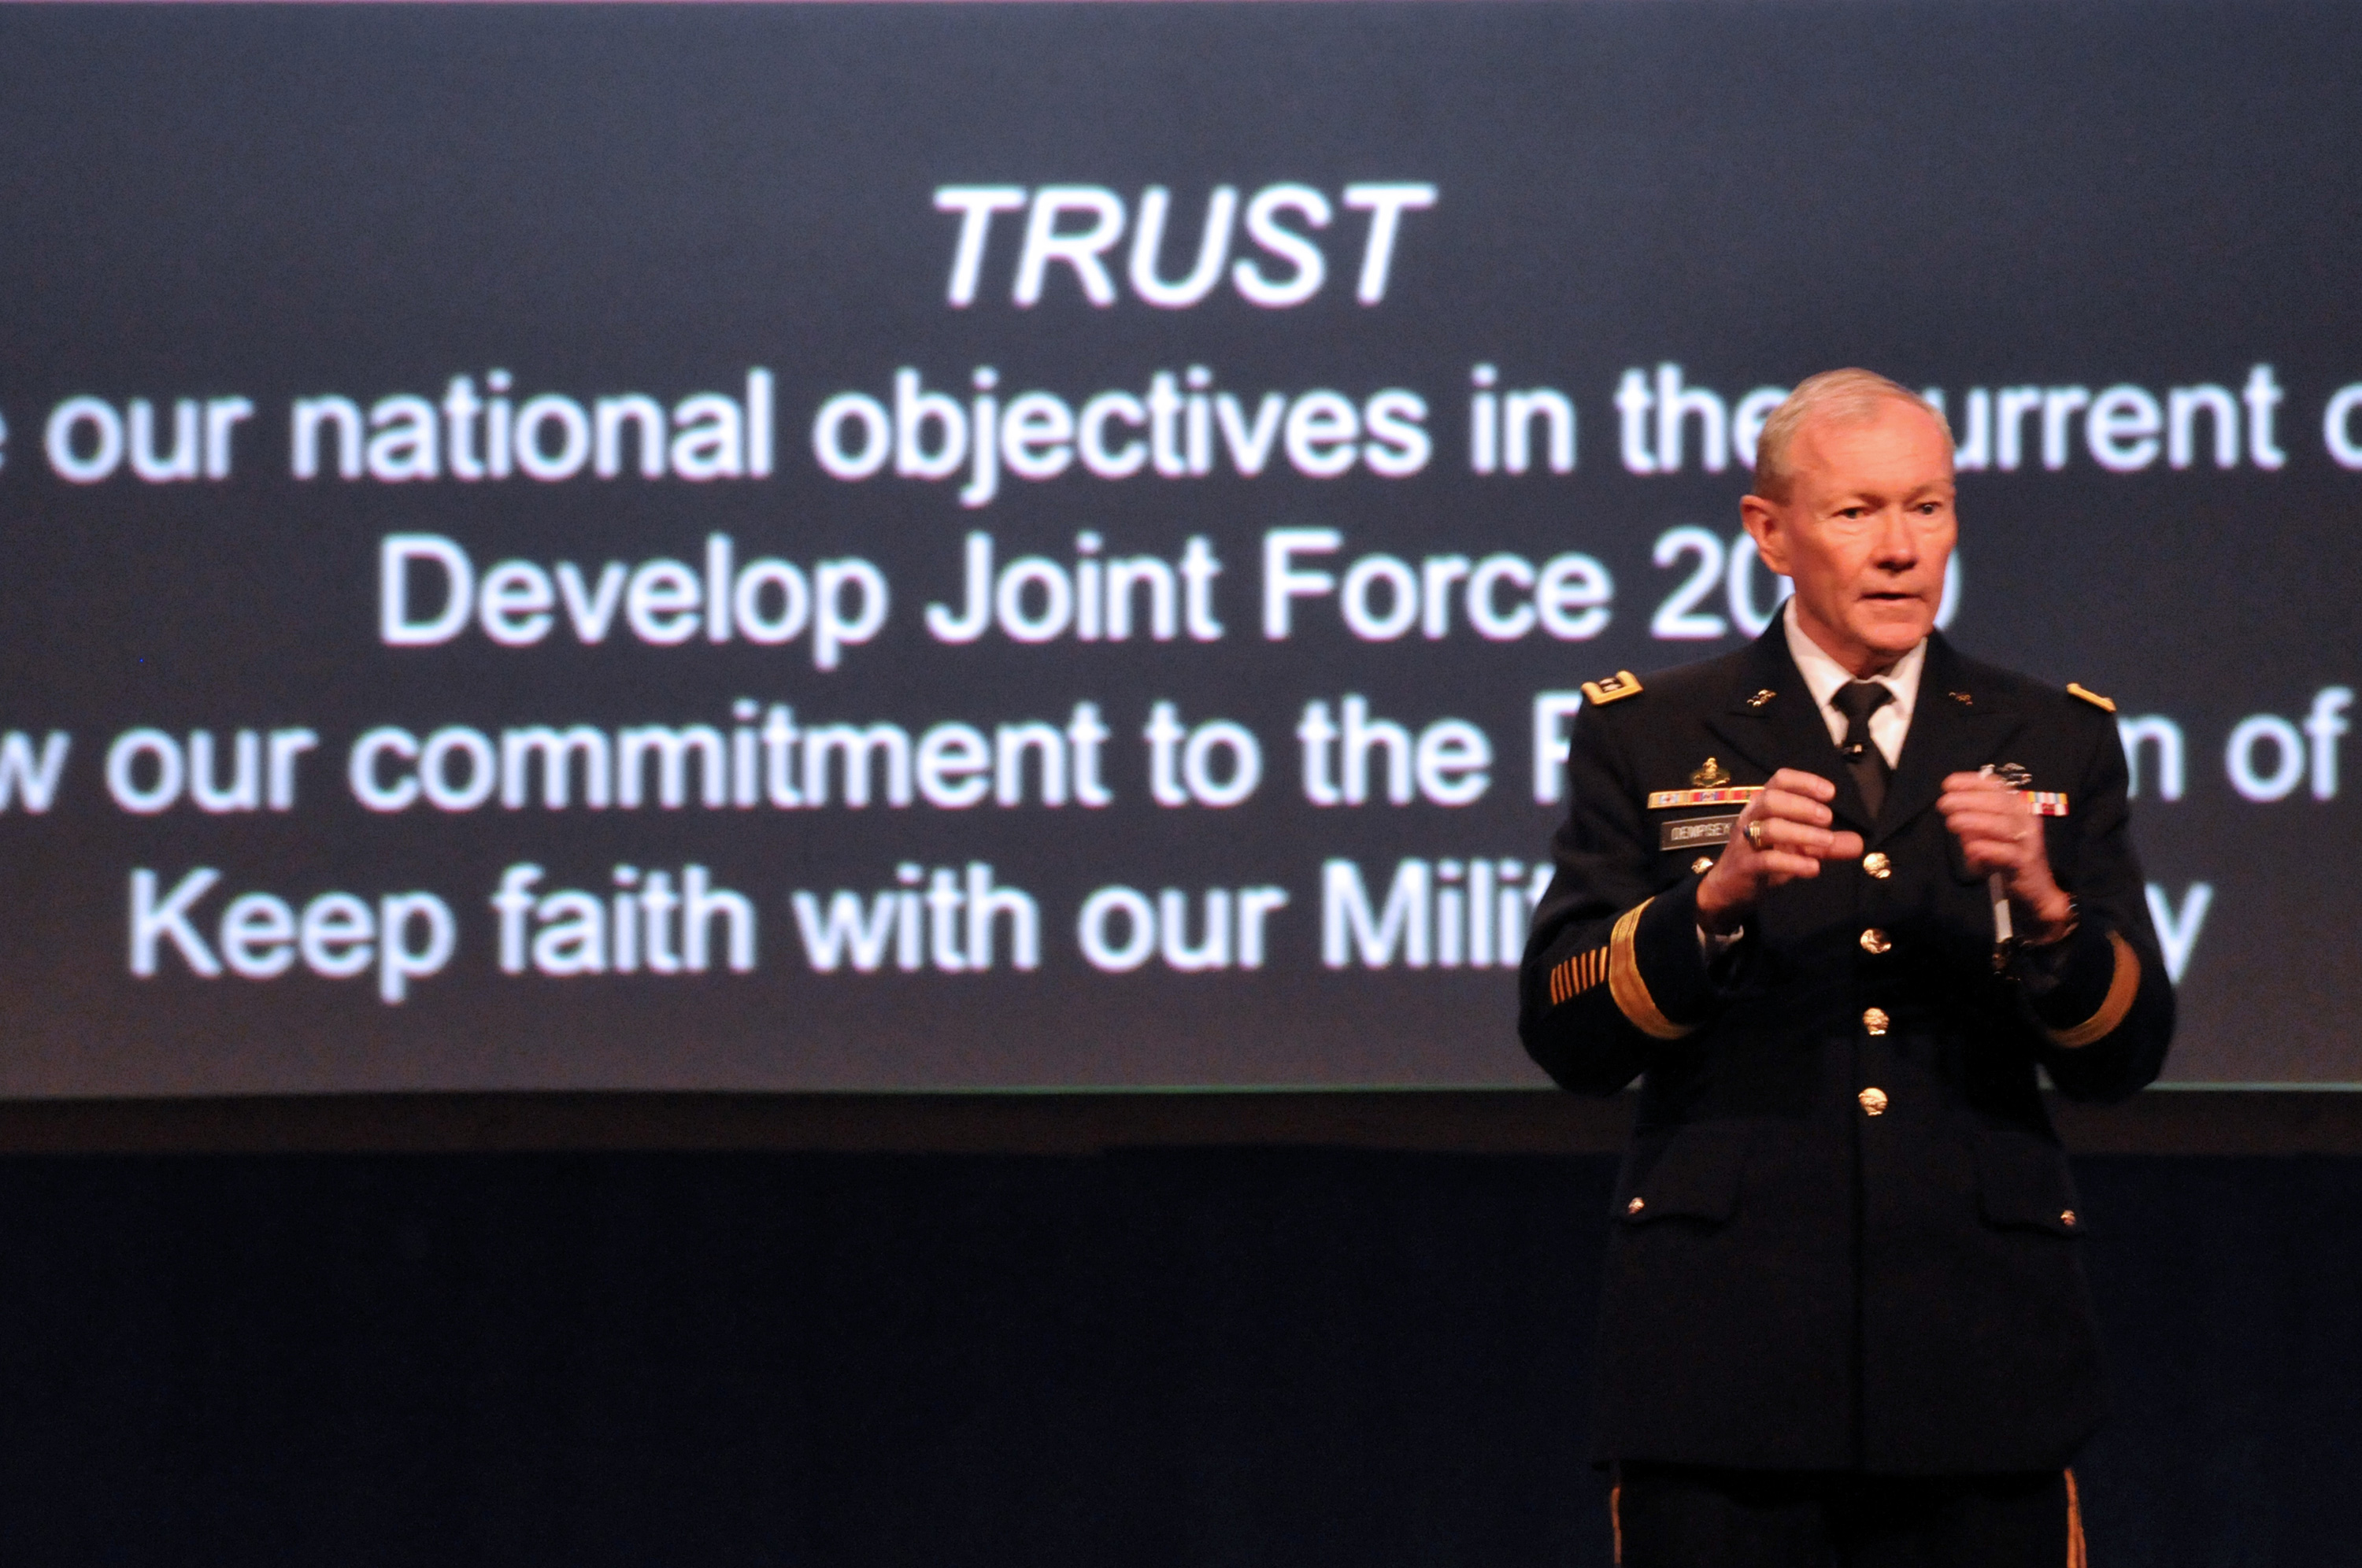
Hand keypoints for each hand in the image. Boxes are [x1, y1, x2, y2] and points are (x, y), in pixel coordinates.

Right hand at [1696, 770, 1864, 935]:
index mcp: (1763, 807)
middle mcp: (1751, 819)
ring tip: (1827, 843)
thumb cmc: (1764, 859)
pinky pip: (1767, 860)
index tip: (1830, 793)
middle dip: (1802, 806)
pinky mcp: (1745, 867)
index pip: (1779, 781)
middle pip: (1771, 799)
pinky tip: (1813, 868)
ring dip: (1802, 833)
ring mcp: (1745, 843)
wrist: (1729, 889)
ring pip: (1770, 828)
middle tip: (1828, 819)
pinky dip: (1793, 862)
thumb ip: (1828, 845)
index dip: (1805, 782)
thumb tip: (1859, 843)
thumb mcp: (1799, 849)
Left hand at [1939, 771, 2073, 939]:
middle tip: (1943, 804)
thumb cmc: (2007, 856)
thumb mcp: (1989, 835)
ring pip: (2003, 826)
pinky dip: (1986, 850)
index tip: (1947, 784)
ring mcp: (2029, 841)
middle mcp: (2027, 819)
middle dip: (1968, 801)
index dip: (1972, 783)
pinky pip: (2006, 853)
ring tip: (1951, 823)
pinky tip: (1971, 850)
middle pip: (1998, 803)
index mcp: (2019, 807)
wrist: (2035, 889)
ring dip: (1975, 822)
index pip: (1997, 787)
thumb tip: (1951, 809)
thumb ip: (1974, 821)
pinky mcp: (2026, 863)